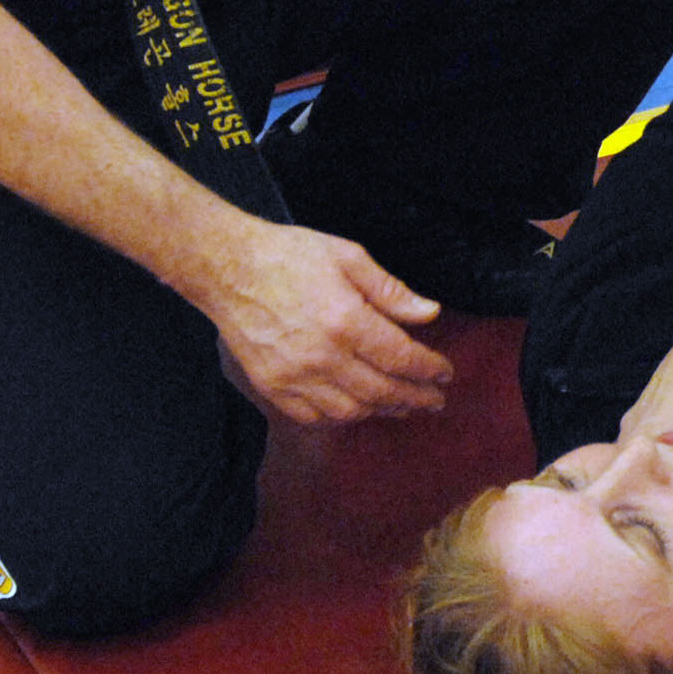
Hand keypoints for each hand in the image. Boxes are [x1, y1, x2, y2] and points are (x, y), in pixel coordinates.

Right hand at [195, 220, 452, 424]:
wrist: (227, 267)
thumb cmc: (290, 255)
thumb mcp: (349, 257)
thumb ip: (391, 291)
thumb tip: (430, 313)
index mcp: (346, 321)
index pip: (400, 358)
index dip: (428, 370)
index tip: (445, 374)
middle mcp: (321, 356)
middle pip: (380, 391)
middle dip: (414, 398)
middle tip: (434, 400)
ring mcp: (292, 376)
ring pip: (349, 411)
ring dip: (380, 411)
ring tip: (401, 406)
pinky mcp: (270, 385)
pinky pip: (312, 416)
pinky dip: (339, 418)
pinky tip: (356, 409)